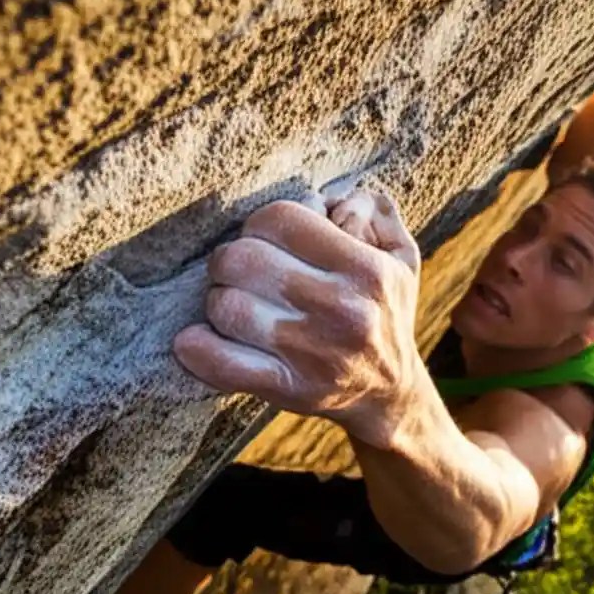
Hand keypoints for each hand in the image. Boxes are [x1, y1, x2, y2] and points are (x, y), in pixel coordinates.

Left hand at [172, 193, 424, 446]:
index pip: (281, 220)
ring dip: (217, 299)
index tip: (264, 239)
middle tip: (238, 270)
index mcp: (366, 270)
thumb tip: (323, 202)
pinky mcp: (288, 389)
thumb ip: (369, 209)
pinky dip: (196, 349)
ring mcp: (313, 354)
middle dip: (230, 259)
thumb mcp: (400, 252)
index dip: (261, 223)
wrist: (389, 391)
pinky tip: (193, 339)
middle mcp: (342, 310)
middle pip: (244, 260)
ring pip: (227, 307)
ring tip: (231, 302)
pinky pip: (222, 364)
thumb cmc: (382, 309)